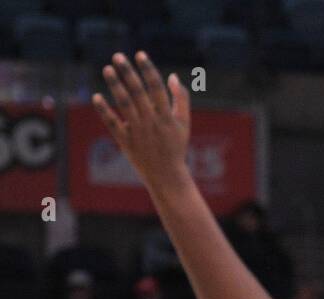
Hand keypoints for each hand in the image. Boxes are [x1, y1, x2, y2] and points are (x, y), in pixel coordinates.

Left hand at [92, 52, 190, 188]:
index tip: (140, 54)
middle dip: (128, 73)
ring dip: (115, 85)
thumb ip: (181, 99)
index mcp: (167, 116)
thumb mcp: (184, 123)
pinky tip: (96, 96)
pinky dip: (104, 110)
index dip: (148, 70)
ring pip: (124, 104)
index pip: (156, 88)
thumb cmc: (176, 147)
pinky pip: (112, 123)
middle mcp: (151, 122)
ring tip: (107, 69)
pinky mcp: (125, 141)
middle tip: (118, 56)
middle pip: (138, 92)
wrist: (167, 176)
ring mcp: (137, 131)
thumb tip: (172, 76)